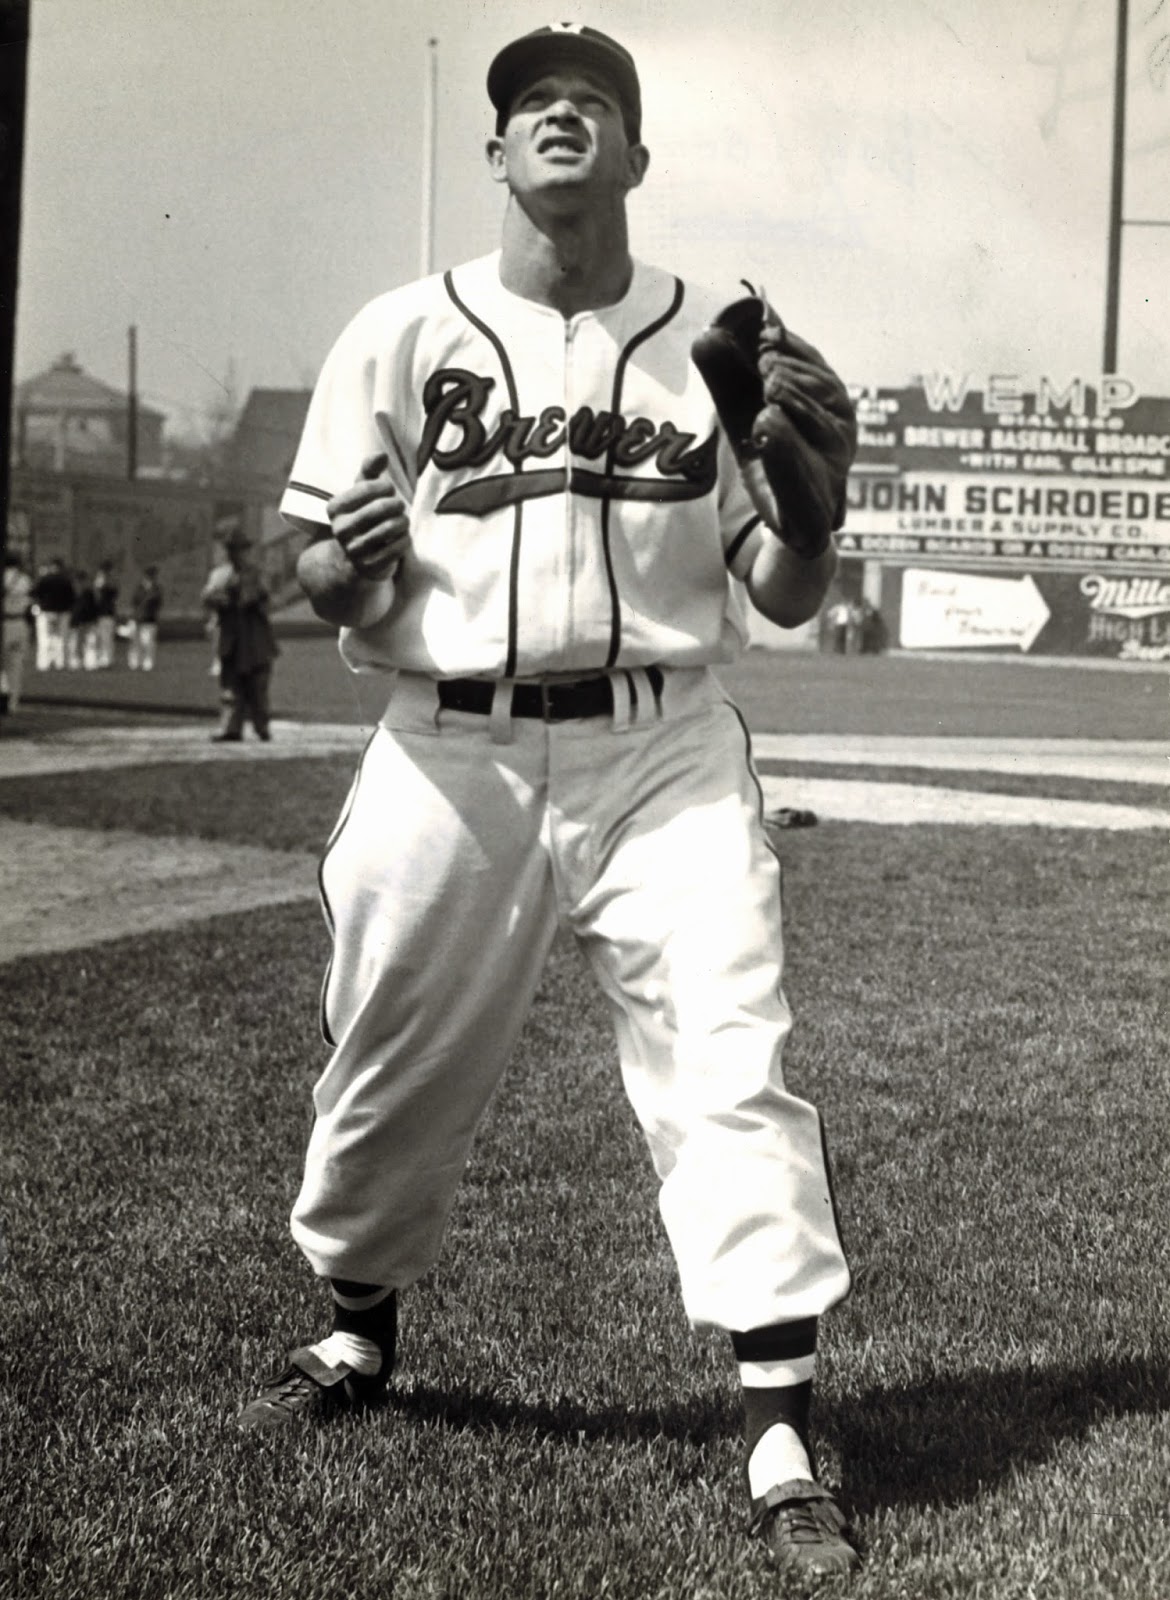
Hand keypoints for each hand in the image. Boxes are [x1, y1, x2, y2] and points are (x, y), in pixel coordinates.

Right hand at [327, 453, 410, 580]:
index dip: (384, 486)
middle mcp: (340, 529)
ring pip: (391, 527)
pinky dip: (405, 540)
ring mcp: (354, 550)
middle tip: (399, 506)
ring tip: (402, 521)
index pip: (367, 487)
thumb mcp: (359, 494)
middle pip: (381, 507)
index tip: (389, 489)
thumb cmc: (361, 517)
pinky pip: (397, 547)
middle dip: (396, 504)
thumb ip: (369, 472)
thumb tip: (382, 454)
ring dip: (403, 522)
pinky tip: (402, 537)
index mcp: (335, 508)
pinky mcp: (370, 566)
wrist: (354, 559)